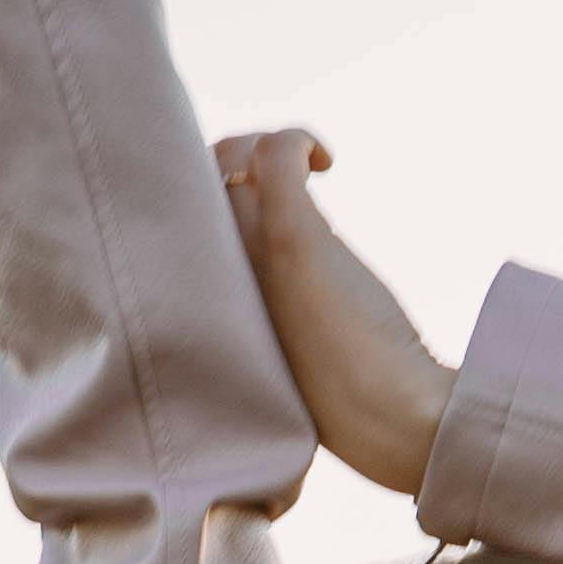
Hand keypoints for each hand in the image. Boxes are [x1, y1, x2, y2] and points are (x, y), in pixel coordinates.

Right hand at [214, 129, 454, 494]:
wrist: (385, 421)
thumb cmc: (346, 396)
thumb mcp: (291, 345)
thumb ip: (273, 306)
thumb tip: (279, 270)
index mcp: (206, 305)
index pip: (177, 224)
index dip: (202, 194)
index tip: (246, 193)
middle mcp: (216, 278)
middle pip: (192, 184)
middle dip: (227, 162)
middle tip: (276, 175)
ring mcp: (249, 255)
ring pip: (227, 161)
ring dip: (263, 149)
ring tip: (306, 168)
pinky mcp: (291, 239)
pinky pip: (273, 156)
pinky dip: (296, 141)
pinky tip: (327, 162)